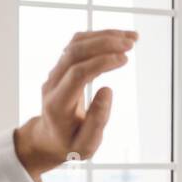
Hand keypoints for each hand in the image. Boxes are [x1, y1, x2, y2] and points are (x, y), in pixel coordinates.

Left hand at [14, 29, 136, 181]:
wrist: (49, 138)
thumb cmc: (70, 143)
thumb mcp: (85, 145)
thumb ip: (97, 121)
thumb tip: (108, 90)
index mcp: (57, 104)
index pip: (77, 73)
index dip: (101, 63)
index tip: (125, 59)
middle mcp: (53, 83)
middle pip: (74, 52)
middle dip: (104, 43)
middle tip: (131, 44)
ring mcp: (56, 72)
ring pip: (76, 43)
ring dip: (104, 36)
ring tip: (132, 38)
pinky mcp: (63, 66)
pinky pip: (79, 44)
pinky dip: (100, 37)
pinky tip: (121, 38)